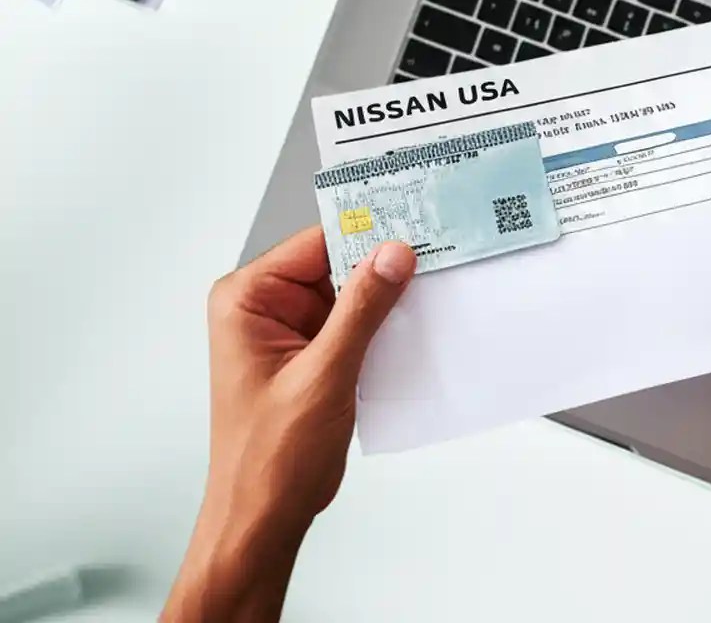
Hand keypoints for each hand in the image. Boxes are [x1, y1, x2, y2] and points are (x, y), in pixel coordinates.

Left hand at [163, 227, 415, 620]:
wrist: (265, 516)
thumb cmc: (269, 458)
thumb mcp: (323, 375)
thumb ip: (361, 311)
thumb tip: (392, 256)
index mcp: (247, 300)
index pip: (315, 244)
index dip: (366, 232)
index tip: (413, 219)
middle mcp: (265, 308)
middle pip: (336, 264)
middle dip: (383, 263)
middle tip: (438, 249)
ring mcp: (291, 332)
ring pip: (352, 294)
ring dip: (389, 298)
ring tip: (436, 287)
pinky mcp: (315, 356)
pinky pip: (357, 324)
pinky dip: (386, 326)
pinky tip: (418, 325)